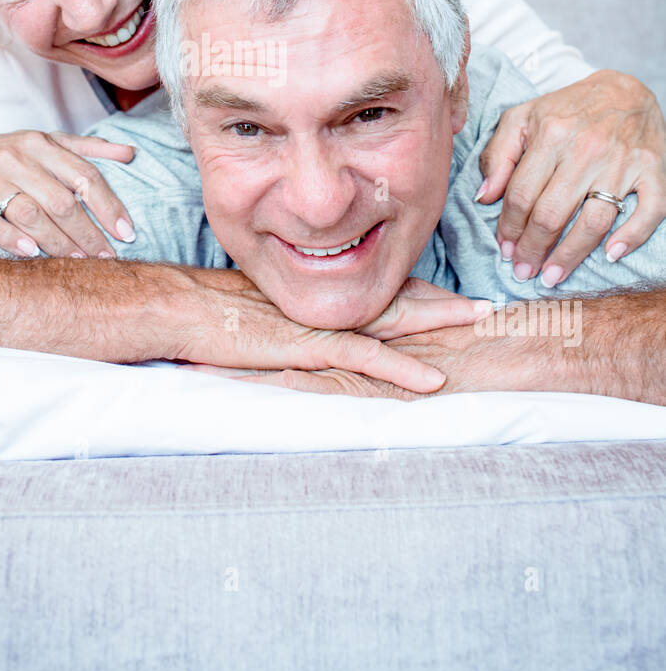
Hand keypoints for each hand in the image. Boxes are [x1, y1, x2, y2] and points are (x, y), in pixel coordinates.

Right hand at [0, 130, 135, 257]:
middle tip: (104, 258)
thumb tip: (131, 153)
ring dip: (55, 241)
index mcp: (40, 143)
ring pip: (28, 212)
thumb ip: (88, 149)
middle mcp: (14, 156)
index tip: (126, 234)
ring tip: (75, 262)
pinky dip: (9, 238)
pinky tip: (30, 253)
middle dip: (87, 233)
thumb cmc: (11, 157)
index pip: (84, 176)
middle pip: (60, 201)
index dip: (109, 206)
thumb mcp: (48, 144)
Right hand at [176, 276, 493, 393]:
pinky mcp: (312, 347)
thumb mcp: (261, 309)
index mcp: (320, 291)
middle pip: (399, 297)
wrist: (184, 309)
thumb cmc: (213, 312)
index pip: (380, 287)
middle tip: (487, 303)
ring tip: (478, 319)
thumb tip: (300, 326)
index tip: (450, 294)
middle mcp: (329, 301)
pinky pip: (367, 359)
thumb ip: (289, 313)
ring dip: (439, 320)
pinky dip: (401, 373)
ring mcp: (324, 322)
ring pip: (395, 320)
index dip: (418, 290)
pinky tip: (431, 383)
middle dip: (443, 300)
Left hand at [477, 70, 665, 284]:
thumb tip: (485, 197)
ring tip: (552, 275)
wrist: (625, 90)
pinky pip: (648, 211)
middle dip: (533, 249)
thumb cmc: (567, 109)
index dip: (510, 228)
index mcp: (551, 135)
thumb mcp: (522, 118)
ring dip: (570, 256)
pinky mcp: (653, 170)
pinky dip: (632, 236)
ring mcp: (623, 162)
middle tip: (524, 272)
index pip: (522, 195)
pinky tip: (611, 254)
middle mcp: (587, 150)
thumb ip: (498, 155)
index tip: (505, 250)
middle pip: (552, 214)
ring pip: (594, 222)